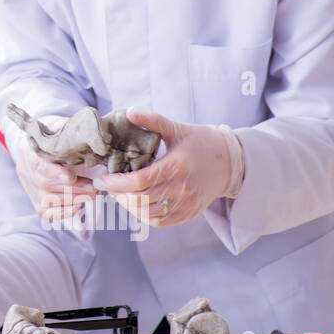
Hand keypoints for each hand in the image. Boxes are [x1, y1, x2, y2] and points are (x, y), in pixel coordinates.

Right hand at [11, 115, 100, 220]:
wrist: (37, 144)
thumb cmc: (53, 135)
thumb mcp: (59, 126)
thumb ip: (70, 130)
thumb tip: (90, 135)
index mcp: (29, 151)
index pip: (38, 165)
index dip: (54, 173)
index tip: (71, 178)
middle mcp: (25, 171)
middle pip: (46, 185)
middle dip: (74, 189)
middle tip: (95, 187)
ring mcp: (29, 187)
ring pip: (48, 200)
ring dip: (74, 199)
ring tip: (92, 193)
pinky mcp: (35, 200)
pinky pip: (46, 212)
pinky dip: (62, 212)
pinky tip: (77, 206)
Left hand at [93, 106, 244, 226]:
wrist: (230, 162)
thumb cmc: (201, 142)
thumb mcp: (177, 128)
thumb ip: (153, 120)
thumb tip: (129, 112)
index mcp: (177, 166)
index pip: (140, 181)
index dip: (117, 182)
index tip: (102, 177)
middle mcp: (182, 188)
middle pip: (141, 199)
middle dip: (118, 194)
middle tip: (106, 185)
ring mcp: (186, 204)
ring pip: (148, 214)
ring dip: (128, 206)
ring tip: (117, 193)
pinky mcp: (189, 214)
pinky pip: (160, 222)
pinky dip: (142, 215)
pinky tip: (133, 204)